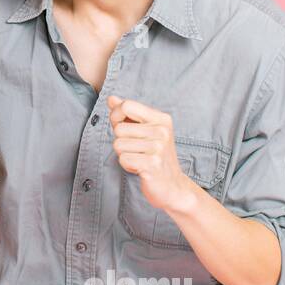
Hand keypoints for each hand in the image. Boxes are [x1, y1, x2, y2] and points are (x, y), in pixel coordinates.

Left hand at [108, 95, 193, 212]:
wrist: (173, 186)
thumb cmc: (155, 155)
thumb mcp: (144, 130)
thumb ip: (127, 114)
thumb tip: (111, 98)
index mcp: (161, 118)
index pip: (127, 105)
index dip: (116, 116)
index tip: (122, 126)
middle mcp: (162, 131)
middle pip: (119, 128)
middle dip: (121, 141)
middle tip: (136, 149)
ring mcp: (158, 148)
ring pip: (118, 145)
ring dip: (124, 155)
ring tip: (140, 159)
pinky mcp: (153, 164)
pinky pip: (123, 159)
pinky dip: (127, 166)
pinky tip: (140, 168)